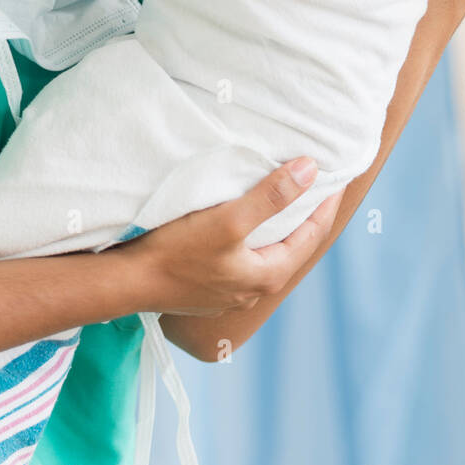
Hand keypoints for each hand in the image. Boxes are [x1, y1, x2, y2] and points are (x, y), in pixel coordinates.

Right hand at [123, 159, 343, 316]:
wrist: (127, 281)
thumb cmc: (177, 251)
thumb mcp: (229, 219)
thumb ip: (271, 196)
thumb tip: (311, 171)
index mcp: (267, 275)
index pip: (312, 235)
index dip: (326, 204)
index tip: (336, 177)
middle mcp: (254, 290)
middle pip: (292, 246)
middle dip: (305, 216)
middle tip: (314, 185)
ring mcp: (231, 293)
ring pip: (267, 254)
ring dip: (277, 227)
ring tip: (282, 199)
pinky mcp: (209, 289)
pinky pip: (244, 259)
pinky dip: (254, 237)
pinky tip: (243, 224)